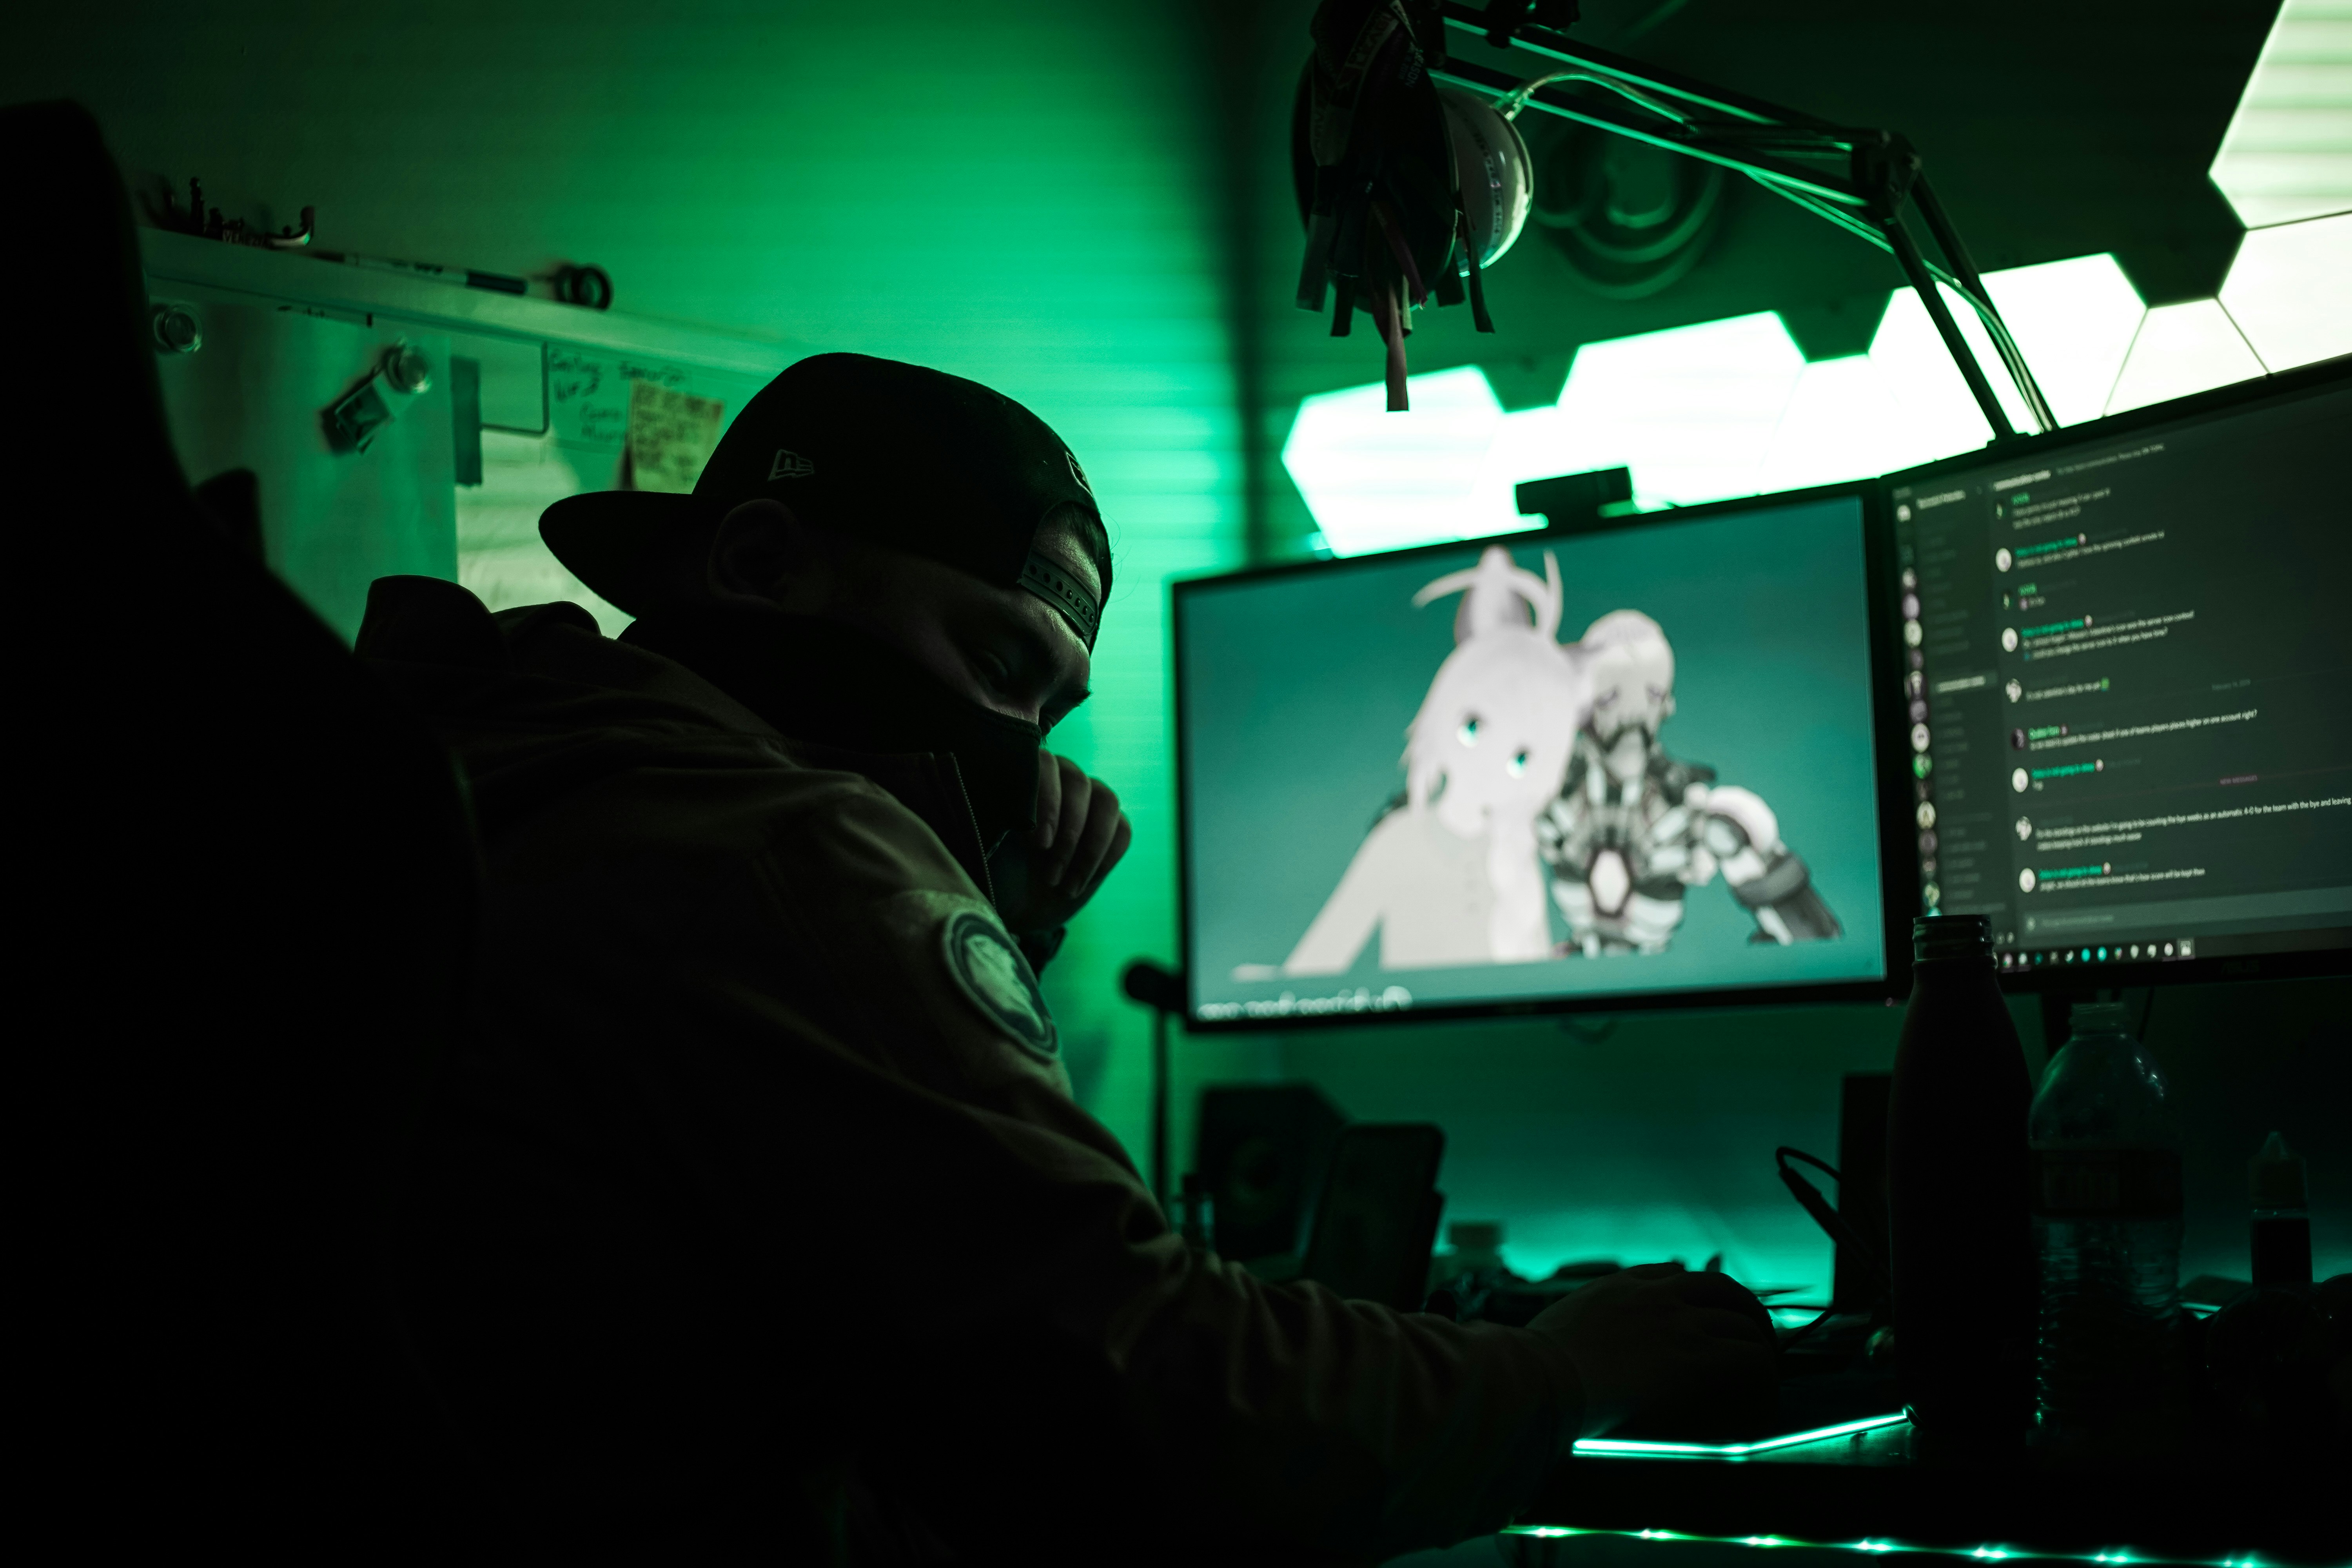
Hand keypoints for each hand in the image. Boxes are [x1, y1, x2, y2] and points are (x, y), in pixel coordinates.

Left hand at [993, 753, 1131, 935]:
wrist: (1014, 907)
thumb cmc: (992, 874)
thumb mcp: (983, 848)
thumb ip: (998, 819)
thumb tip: (1018, 810)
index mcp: (1024, 775)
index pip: (1044, 764)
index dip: (1047, 801)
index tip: (1039, 844)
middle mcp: (1057, 778)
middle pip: (1079, 782)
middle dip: (1068, 834)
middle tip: (1049, 875)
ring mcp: (1087, 800)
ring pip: (1107, 801)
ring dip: (1089, 848)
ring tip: (1064, 887)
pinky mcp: (1110, 827)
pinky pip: (1122, 830)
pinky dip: (1104, 859)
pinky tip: (1078, 885)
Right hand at [1527, 1263, 1776, 1438]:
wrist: (1535, 1383)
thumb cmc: (1526, 1375)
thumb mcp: (1539, 1339)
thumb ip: (1556, 1342)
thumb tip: (1535, 1361)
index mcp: (1614, 1290)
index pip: (1668, 1275)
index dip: (1693, 1294)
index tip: (1701, 1314)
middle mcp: (1653, 1296)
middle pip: (1719, 1288)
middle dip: (1742, 1310)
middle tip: (1752, 1338)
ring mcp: (1679, 1323)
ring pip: (1745, 1322)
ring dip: (1760, 1346)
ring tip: (1765, 1373)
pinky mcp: (1698, 1357)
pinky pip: (1753, 1361)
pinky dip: (1765, 1380)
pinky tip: (1762, 1401)